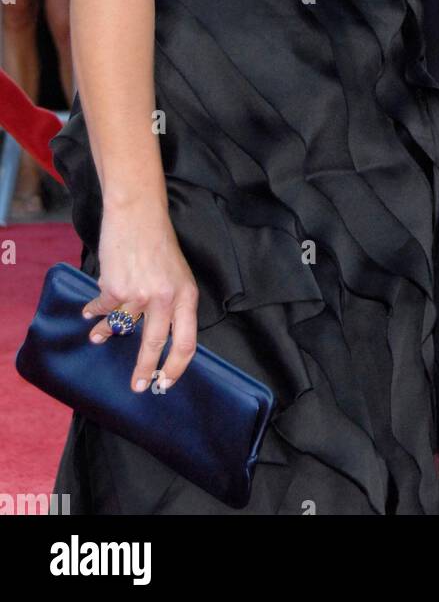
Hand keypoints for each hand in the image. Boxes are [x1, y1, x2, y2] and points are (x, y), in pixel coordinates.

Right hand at [82, 198, 198, 391]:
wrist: (138, 213)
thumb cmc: (159, 243)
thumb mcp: (177, 274)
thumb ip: (171, 304)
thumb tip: (158, 337)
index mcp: (186, 295)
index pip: (187, 342)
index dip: (177, 367)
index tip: (166, 382)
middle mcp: (164, 298)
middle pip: (155, 344)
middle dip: (145, 370)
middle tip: (138, 387)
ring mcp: (139, 295)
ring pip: (122, 327)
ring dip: (106, 334)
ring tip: (98, 339)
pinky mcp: (115, 288)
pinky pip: (103, 309)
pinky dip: (93, 313)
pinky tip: (87, 314)